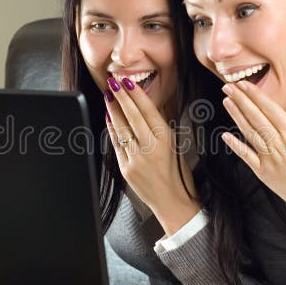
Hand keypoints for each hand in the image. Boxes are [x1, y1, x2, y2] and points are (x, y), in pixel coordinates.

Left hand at [104, 77, 199, 234]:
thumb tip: (147, 105)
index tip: (128, 81)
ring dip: (113, 110)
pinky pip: (116, 144)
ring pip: (121, 129)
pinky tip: (109, 117)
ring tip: (108, 95)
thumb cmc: (177, 173)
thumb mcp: (175, 145)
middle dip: (122, 97)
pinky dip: (112, 129)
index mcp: (166, 140)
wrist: (172, 202)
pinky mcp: (126, 169)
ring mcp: (136, 159)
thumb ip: (161, 126)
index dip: (136, 95)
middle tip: (113, 82)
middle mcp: (151, 148)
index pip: (148, 111)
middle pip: (133, 117)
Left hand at [220, 81, 285, 248]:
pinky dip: (235, 146)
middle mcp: (279, 143)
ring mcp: (269, 158)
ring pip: (249, 132)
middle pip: (256, 117)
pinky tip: (225, 136)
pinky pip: (246, 156)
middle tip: (228, 87)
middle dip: (241, 100)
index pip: (271, 109)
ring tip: (226, 102)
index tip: (244, 84)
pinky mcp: (263, 172)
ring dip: (236, 116)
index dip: (255, 95)